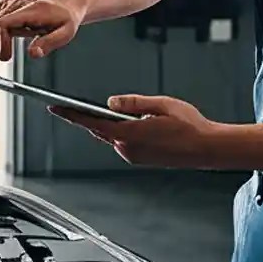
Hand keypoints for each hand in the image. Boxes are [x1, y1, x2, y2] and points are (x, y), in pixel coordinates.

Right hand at [0, 0, 81, 60]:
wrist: (65, 4)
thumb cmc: (65, 19)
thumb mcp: (65, 33)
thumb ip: (49, 43)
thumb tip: (32, 54)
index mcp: (31, 11)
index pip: (2, 23)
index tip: (7, 57)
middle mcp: (17, 4)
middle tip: (6, 58)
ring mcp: (10, 3)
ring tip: (2, 54)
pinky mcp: (5, 6)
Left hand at [48, 95, 233, 168]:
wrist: (208, 149)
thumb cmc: (190, 126)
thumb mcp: (161, 104)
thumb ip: (134, 103)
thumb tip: (111, 102)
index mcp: (130, 134)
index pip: (92, 122)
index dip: (71, 115)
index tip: (54, 107)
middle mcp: (128, 148)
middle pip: (99, 130)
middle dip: (85, 118)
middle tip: (67, 106)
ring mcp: (133, 156)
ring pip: (111, 136)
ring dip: (106, 125)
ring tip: (103, 111)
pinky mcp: (140, 159)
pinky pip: (122, 142)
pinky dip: (119, 132)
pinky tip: (126, 122)